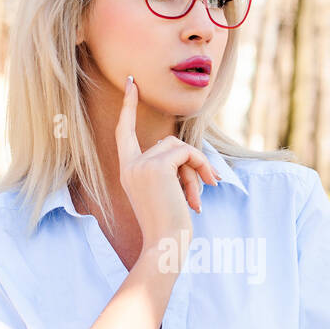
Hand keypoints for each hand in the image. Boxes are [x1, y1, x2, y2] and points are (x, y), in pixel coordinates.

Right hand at [115, 75, 220, 250]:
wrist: (164, 245)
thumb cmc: (168, 227)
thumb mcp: (165, 193)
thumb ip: (169, 169)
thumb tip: (187, 154)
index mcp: (127, 171)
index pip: (125, 132)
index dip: (129, 107)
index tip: (133, 83)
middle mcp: (129, 165)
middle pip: (168, 143)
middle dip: (190, 164)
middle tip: (204, 189)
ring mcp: (141, 164)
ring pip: (180, 148)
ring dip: (197, 169)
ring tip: (198, 198)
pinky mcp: (157, 167)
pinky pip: (186, 152)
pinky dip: (200, 167)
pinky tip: (201, 191)